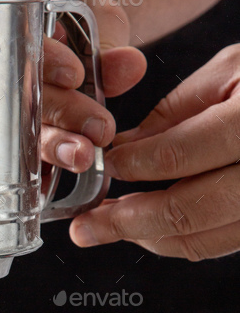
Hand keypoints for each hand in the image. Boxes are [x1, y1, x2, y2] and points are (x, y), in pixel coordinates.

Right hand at [0, 0, 145, 171]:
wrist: (62, 9)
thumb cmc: (73, 0)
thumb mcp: (95, 8)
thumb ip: (107, 40)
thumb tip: (130, 66)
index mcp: (3, 9)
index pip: (18, 38)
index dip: (45, 61)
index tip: (75, 75)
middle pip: (21, 92)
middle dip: (62, 113)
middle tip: (98, 128)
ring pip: (23, 125)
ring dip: (56, 144)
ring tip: (84, 156)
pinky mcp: (16, 124)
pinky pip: (23, 149)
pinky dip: (39, 167)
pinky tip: (50, 184)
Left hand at [70, 45, 239, 259]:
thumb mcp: (232, 69)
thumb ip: (176, 111)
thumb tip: (126, 148)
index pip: (180, 155)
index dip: (134, 166)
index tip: (106, 166)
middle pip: (188, 211)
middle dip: (126, 222)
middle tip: (86, 227)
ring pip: (203, 239)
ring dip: (148, 238)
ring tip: (109, 230)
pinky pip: (222, 243)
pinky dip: (180, 240)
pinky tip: (149, 229)